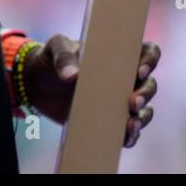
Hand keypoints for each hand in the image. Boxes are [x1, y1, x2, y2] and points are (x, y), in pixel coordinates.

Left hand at [24, 34, 160, 146]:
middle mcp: (125, 78)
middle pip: (149, 85)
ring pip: (144, 110)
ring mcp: (119, 101)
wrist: (36, 84)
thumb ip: (63, 56)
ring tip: (130, 124)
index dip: (149, 60)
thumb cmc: (51, 59)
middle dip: (145, 94)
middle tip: (132, 102)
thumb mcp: (54, 47)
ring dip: (142, 118)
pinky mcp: (110, 120)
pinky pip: (128, 130)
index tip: (139, 70)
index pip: (147, 52)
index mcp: (119, 54)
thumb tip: (73, 76)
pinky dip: (130, 135)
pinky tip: (125, 138)